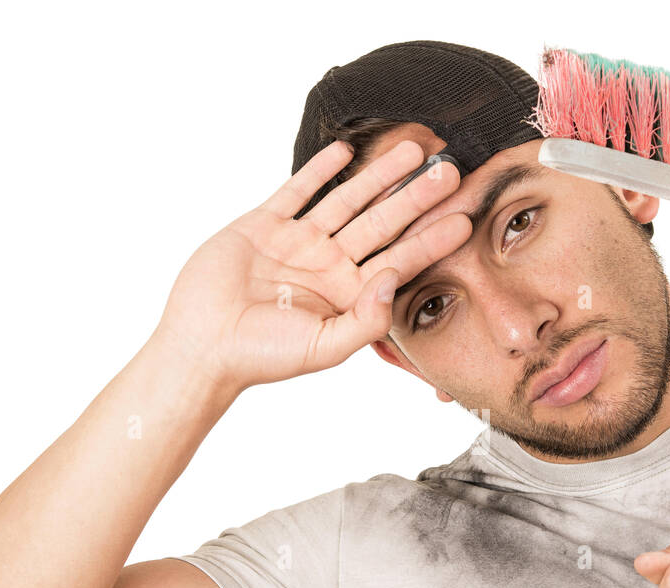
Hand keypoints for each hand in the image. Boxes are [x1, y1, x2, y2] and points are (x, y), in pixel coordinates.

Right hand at [149, 138, 471, 392]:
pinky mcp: (264, 225)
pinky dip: (320, 171)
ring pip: (347, 201)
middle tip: (452, 170)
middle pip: (383, 223)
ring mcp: (298, 243)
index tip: (466, 219)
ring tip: (412, 149)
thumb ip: (367, 319)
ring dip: (379, 175)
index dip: (433, 240)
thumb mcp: (325, 348)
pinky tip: (345, 150)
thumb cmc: (262, 356)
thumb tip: (396, 278)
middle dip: (417, 198)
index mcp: (348, 296)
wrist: (202, 345)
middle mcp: (329, 266)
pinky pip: (297, 191)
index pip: (401, 260)